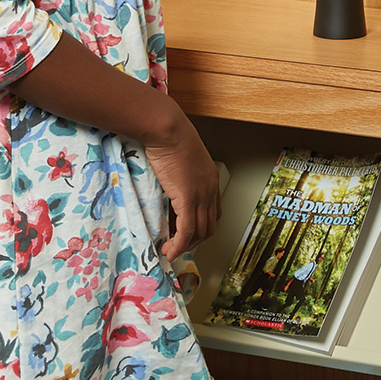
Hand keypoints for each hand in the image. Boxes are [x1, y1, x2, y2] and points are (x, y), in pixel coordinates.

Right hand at [144, 111, 221, 263]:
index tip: (188, 234)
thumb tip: (167, 181)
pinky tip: (170, 250)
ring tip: (171, 251)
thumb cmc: (169, 135)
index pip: (214, 212)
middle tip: (178, 247)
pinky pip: (186, 230)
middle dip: (194, 241)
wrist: (167, 128)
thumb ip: (178, 173)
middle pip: (209, 226)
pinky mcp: (188, 198)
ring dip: (186, 246)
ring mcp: (201, 195)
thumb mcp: (179, 157)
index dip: (202, 227)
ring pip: (199, 232)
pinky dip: (179, 245)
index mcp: (210, 179)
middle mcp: (210, 189)